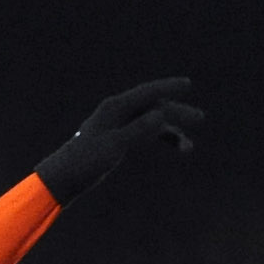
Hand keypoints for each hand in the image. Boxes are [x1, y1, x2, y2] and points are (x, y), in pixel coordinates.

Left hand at [37, 79, 203, 206]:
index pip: (147, 93)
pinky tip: (174, 147)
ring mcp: (118, 126)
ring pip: (151, 123)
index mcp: (115, 109)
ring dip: (170, 133)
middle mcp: (117, 113)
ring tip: (188, 148)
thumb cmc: (85, 162)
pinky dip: (159, 139)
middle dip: (177, 113)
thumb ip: (138, 130)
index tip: (188, 84)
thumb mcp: (114, 146)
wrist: (63, 179)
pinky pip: (144, 134)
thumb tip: (161, 115)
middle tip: (200, 118)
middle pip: (153, 107)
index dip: (168, 87)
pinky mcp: (118, 140)